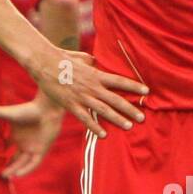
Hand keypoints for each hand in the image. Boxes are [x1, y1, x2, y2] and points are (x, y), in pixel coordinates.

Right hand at [0, 94, 63, 177]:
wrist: (46, 109)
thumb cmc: (29, 109)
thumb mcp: (10, 113)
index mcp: (17, 136)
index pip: (7, 149)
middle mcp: (24, 144)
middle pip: (14, 159)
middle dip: (7, 167)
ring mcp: (33, 148)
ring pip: (23, 163)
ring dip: (14, 170)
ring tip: (5, 176)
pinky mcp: (42, 151)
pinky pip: (34, 163)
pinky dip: (27, 169)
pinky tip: (18, 174)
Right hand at [30, 47, 146, 136]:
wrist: (45, 63)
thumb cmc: (63, 59)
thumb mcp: (82, 58)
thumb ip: (92, 62)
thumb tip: (96, 62)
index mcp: (96, 74)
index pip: (120, 81)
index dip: (134, 86)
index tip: (147, 91)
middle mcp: (93, 87)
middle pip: (116, 99)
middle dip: (131, 109)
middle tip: (142, 118)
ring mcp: (83, 97)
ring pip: (104, 110)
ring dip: (118, 119)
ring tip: (129, 126)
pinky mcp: (72, 105)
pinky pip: (86, 118)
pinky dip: (95, 127)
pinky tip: (104, 135)